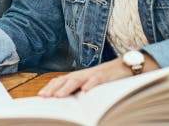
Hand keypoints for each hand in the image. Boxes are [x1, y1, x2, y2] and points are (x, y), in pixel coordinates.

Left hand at [38, 55, 157, 96]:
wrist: (128, 66)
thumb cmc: (109, 78)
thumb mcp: (93, 85)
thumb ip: (82, 91)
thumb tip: (70, 103)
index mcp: (80, 77)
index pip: (61, 80)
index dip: (50, 87)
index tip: (40, 95)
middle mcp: (85, 74)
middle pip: (65, 79)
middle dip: (53, 88)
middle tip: (44, 97)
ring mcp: (95, 74)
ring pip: (78, 79)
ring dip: (67, 87)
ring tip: (58, 96)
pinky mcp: (107, 75)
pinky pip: (98, 80)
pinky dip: (91, 84)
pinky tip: (86, 90)